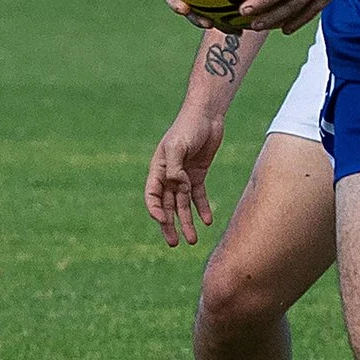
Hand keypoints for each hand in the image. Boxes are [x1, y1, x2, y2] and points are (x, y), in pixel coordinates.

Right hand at [145, 105, 226, 246]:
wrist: (207, 115)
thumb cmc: (188, 127)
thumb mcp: (178, 145)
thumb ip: (175, 167)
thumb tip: (177, 186)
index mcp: (158, 168)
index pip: (152, 195)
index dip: (156, 210)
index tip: (164, 221)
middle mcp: (168, 175)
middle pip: (167, 205)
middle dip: (169, 226)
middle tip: (173, 244)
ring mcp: (183, 176)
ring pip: (183, 205)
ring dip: (187, 222)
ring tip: (192, 241)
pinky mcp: (198, 174)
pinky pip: (198, 196)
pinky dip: (202, 209)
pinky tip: (207, 221)